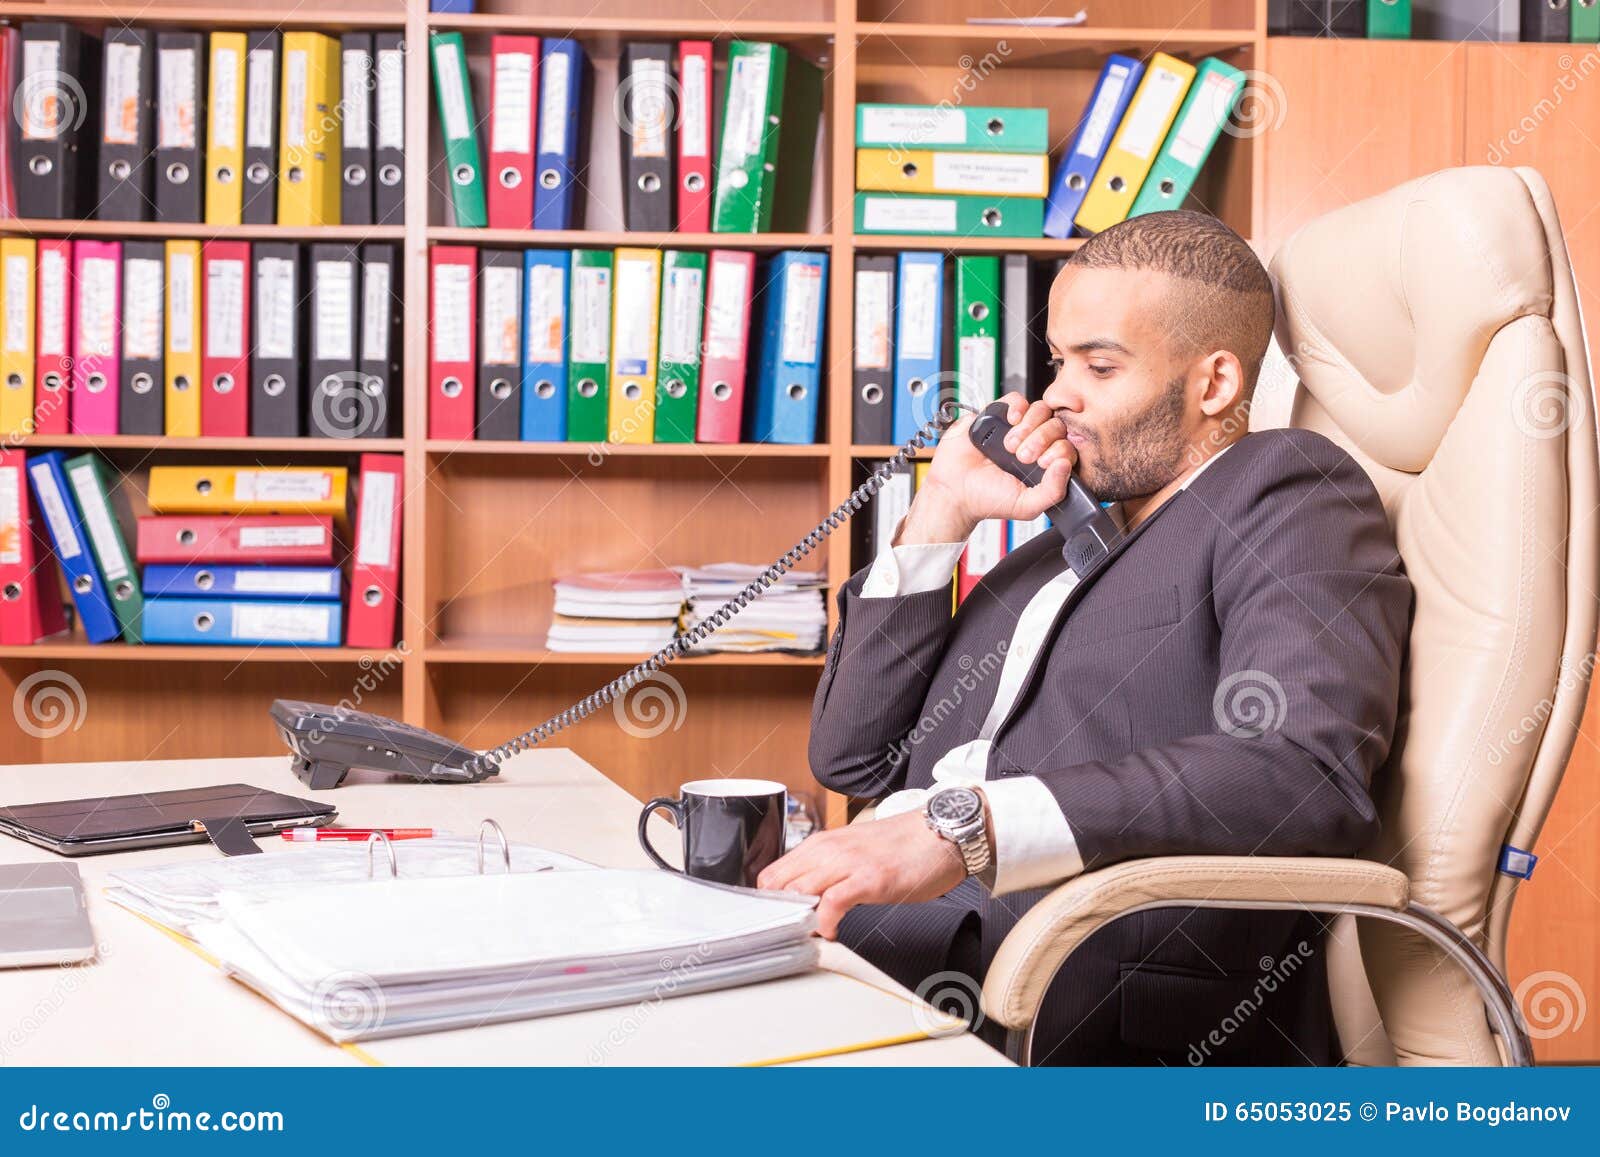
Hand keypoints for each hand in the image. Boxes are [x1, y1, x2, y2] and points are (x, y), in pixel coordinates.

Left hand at [756, 810, 966, 938]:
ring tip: (811, 932)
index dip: (770, 899)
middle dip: (779, 912)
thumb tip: (809, 895)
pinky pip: (831, 904)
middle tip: (791, 930)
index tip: (776, 918)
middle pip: (778, 884)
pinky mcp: (869, 879)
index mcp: (823, 842)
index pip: (774, 872)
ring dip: (799, 918)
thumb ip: (830, 867)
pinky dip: (826, 924)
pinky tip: (833, 931)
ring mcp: (849, 863)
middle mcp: (830, 849)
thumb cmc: (904, 845)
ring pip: (798, 891)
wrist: (942, 833)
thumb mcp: (855, 850)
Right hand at [899, 392, 1076, 545]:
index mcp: (1043, 464)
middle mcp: (1033, 443)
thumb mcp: (1027, 505)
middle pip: (1056, 425)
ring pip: (1040, 410)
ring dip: (1030, 425)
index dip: (1059, 451)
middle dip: (1042, 439)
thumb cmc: (986, 499)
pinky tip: (1010, 422)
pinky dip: (1018, 407)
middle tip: (1023, 456)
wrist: (953, 489)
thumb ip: (1054, 491)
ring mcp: (1015, 428)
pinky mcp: (997, 415)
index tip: (1042, 463)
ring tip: (1010, 444)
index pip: (1066, 446)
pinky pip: (1017, 399)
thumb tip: (1065, 464)